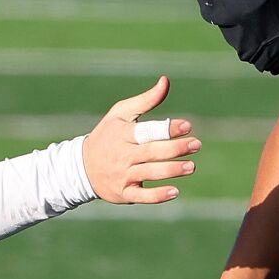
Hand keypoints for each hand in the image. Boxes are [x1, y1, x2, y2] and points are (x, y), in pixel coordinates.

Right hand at [81, 76, 199, 203]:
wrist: (81, 168)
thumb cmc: (107, 135)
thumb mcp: (121, 113)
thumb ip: (146, 100)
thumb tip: (166, 81)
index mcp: (122, 134)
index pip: (147, 131)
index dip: (168, 129)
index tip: (187, 125)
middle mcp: (122, 155)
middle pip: (151, 152)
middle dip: (175, 148)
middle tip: (197, 144)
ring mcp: (122, 175)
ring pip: (149, 173)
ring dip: (172, 170)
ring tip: (192, 166)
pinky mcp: (124, 193)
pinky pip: (142, 197)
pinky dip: (158, 195)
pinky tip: (175, 192)